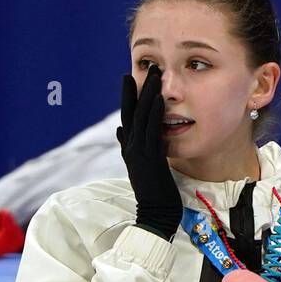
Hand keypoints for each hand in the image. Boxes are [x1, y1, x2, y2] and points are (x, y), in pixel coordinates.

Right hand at [116, 65, 182, 240]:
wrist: (154, 215)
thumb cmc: (153, 194)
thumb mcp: (141, 167)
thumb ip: (132, 148)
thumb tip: (121, 132)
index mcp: (129, 149)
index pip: (128, 117)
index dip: (130, 97)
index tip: (133, 77)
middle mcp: (131, 148)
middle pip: (131, 111)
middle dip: (138, 88)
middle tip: (147, 66)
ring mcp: (139, 153)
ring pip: (141, 117)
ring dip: (149, 94)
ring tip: (156, 74)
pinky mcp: (150, 159)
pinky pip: (152, 131)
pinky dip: (155, 114)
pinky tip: (160, 99)